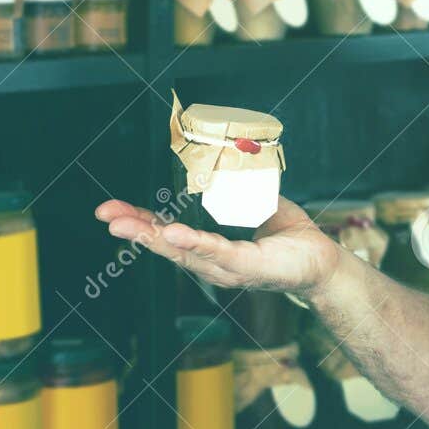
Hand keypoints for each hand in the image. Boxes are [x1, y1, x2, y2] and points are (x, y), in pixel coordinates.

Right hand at [95, 197, 340, 297]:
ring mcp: (229, 268)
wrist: (323, 263)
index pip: (169, 234)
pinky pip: (218, 254)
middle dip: (134, 229)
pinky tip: (174, 234)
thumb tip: (222, 160)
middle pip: (167, 245)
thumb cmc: (289, 239)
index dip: (141, 222)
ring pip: (185, 252)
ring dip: (154, 237)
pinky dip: (194, 244)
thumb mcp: (256, 206)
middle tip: (105, 215)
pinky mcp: (249, 268)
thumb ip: (237, 189)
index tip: (112, 210)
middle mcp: (213, 262)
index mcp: (210, 248)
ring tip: (126, 225)